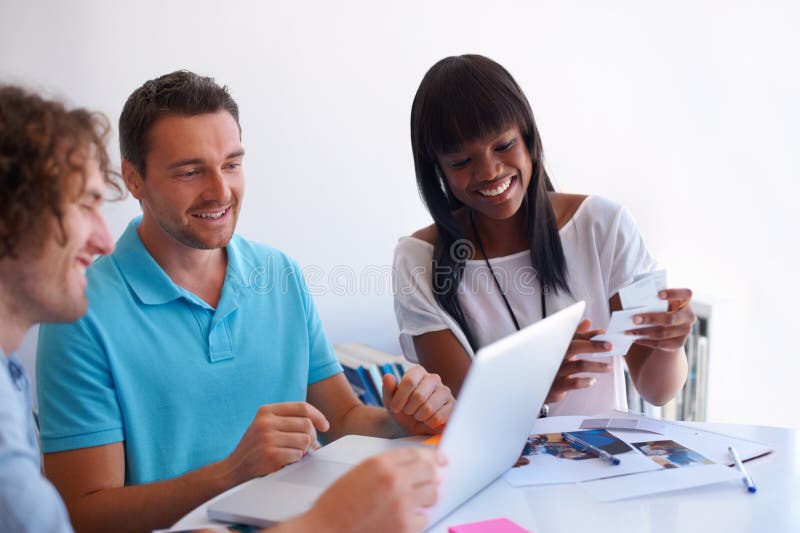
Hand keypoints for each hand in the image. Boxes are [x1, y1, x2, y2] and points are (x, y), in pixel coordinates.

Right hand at [222, 402, 329, 484]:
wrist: (233, 469)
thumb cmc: (255, 448)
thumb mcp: (266, 426)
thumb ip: (289, 421)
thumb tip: (320, 427)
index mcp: (266, 411)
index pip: (302, 407)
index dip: (318, 416)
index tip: (325, 426)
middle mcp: (266, 422)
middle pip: (306, 424)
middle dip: (311, 437)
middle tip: (307, 447)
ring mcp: (267, 438)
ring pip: (305, 441)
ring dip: (304, 450)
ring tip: (292, 454)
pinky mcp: (270, 455)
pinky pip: (298, 455)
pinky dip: (296, 460)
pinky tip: (285, 461)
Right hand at [297, 447, 446, 532]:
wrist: (324, 531)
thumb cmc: (336, 506)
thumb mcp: (359, 473)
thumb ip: (386, 467)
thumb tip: (415, 467)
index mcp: (380, 463)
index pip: (416, 453)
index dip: (432, 456)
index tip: (441, 459)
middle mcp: (393, 479)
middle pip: (430, 472)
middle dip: (433, 477)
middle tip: (433, 482)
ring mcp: (401, 503)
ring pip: (432, 494)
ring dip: (427, 498)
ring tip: (413, 503)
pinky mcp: (405, 526)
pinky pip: (424, 518)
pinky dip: (417, 519)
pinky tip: (403, 519)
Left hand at [382, 366, 453, 434]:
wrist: (410, 427)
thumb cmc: (401, 411)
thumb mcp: (389, 401)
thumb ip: (388, 389)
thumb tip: (388, 376)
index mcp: (418, 372)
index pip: (409, 381)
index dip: (400, 398)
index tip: (395, 407)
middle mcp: (434, 378)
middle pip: (419, 396)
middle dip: (409, 409)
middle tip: (409, 412)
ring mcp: (445, 392)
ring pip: (429, 408)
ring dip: (419, 417)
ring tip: (418, 415)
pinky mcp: (453, 406)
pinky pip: (439, 417)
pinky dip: (429, 423)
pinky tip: (428, 420)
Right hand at [545, 319, 612, 403]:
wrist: (535, 386)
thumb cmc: (552, 365)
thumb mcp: (562, 348)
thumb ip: (576, 335)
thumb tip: (587, 322)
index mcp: (558, 345)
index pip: (574, 336)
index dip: (590, 334)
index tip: (603, 333)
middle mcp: (556, 356)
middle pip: (575, 347)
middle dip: (594, 345)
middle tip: (609, 346)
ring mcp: (556, 371)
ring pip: (578, 365)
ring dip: (596, 365)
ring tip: (608, 367)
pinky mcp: (557, 386)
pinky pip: (573, 383)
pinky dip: (585, 381)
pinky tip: (592, 381)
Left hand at [626, 288, 695, 350]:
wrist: (668, 326)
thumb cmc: (660, 307)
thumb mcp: (659, 301)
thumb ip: (652, 299)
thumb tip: (632, 301)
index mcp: (685, 300)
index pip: (686, 294)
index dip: (674, 293)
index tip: (658, 294)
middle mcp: (689, 316)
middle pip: (671, 318)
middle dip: (651, 319)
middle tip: (634, 319)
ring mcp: (685, 330)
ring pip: (664, 333)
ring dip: (644, 332)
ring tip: (629, 332)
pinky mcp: (679, 343)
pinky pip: (662, 344)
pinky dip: (647, 342)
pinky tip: (636, 339)